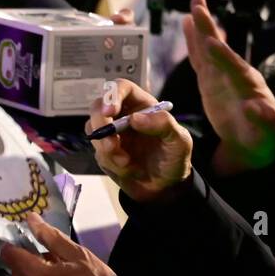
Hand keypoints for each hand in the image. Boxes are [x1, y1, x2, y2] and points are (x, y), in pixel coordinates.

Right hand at [87, 79, 192, 201]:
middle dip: (100, 124)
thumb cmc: (174, 158)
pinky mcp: (105, 152)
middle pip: (98, 106)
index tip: (110, 111)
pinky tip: (129, 169)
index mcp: (142, 105)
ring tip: (128, 162)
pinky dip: (112, 163)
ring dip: (108, 149)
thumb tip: (135, 118)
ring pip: (94, 131)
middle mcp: (123, 116)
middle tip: (111, 144)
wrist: (165, 188)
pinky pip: (98, 153)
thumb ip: (164, 124)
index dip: (112, 95)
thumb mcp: (180, 140)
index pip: (121, 87)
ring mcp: (112, 134)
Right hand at [182, 0, 274, 173]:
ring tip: (194, 3)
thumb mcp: (269, 133)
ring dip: (201, 26)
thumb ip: (265, 120)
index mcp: (249, 85)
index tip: (210, 42)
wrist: (254, 142)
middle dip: (209, 28)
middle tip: (198, 5)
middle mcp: (235, 74)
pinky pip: (198, 57)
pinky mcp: (210, 79)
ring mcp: (221, 75)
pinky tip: (186, 22)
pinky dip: (192, 41)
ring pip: (208, 48)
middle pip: (219, 49)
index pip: (233, 67)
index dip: (222, 55)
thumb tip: (253, 107)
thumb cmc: (264, 138)